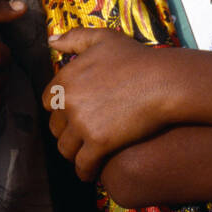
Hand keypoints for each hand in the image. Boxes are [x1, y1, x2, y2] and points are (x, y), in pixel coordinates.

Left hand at [46, 28, 180, 180]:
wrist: (163, 82)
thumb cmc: (137, 58)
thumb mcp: (104, 38)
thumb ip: (75, 38)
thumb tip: (50, 41)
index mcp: (65, 78)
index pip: (48, 102)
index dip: (60, 109)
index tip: (73, 114)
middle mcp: (68, 101)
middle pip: (55, 127)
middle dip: (66, 132)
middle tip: (79, 137)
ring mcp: (82, 123)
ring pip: (65, 148)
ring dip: (73, 154)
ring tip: (84, 155)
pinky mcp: (99, 143)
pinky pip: (82, 165)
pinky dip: (84, 171)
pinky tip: (91, 173)